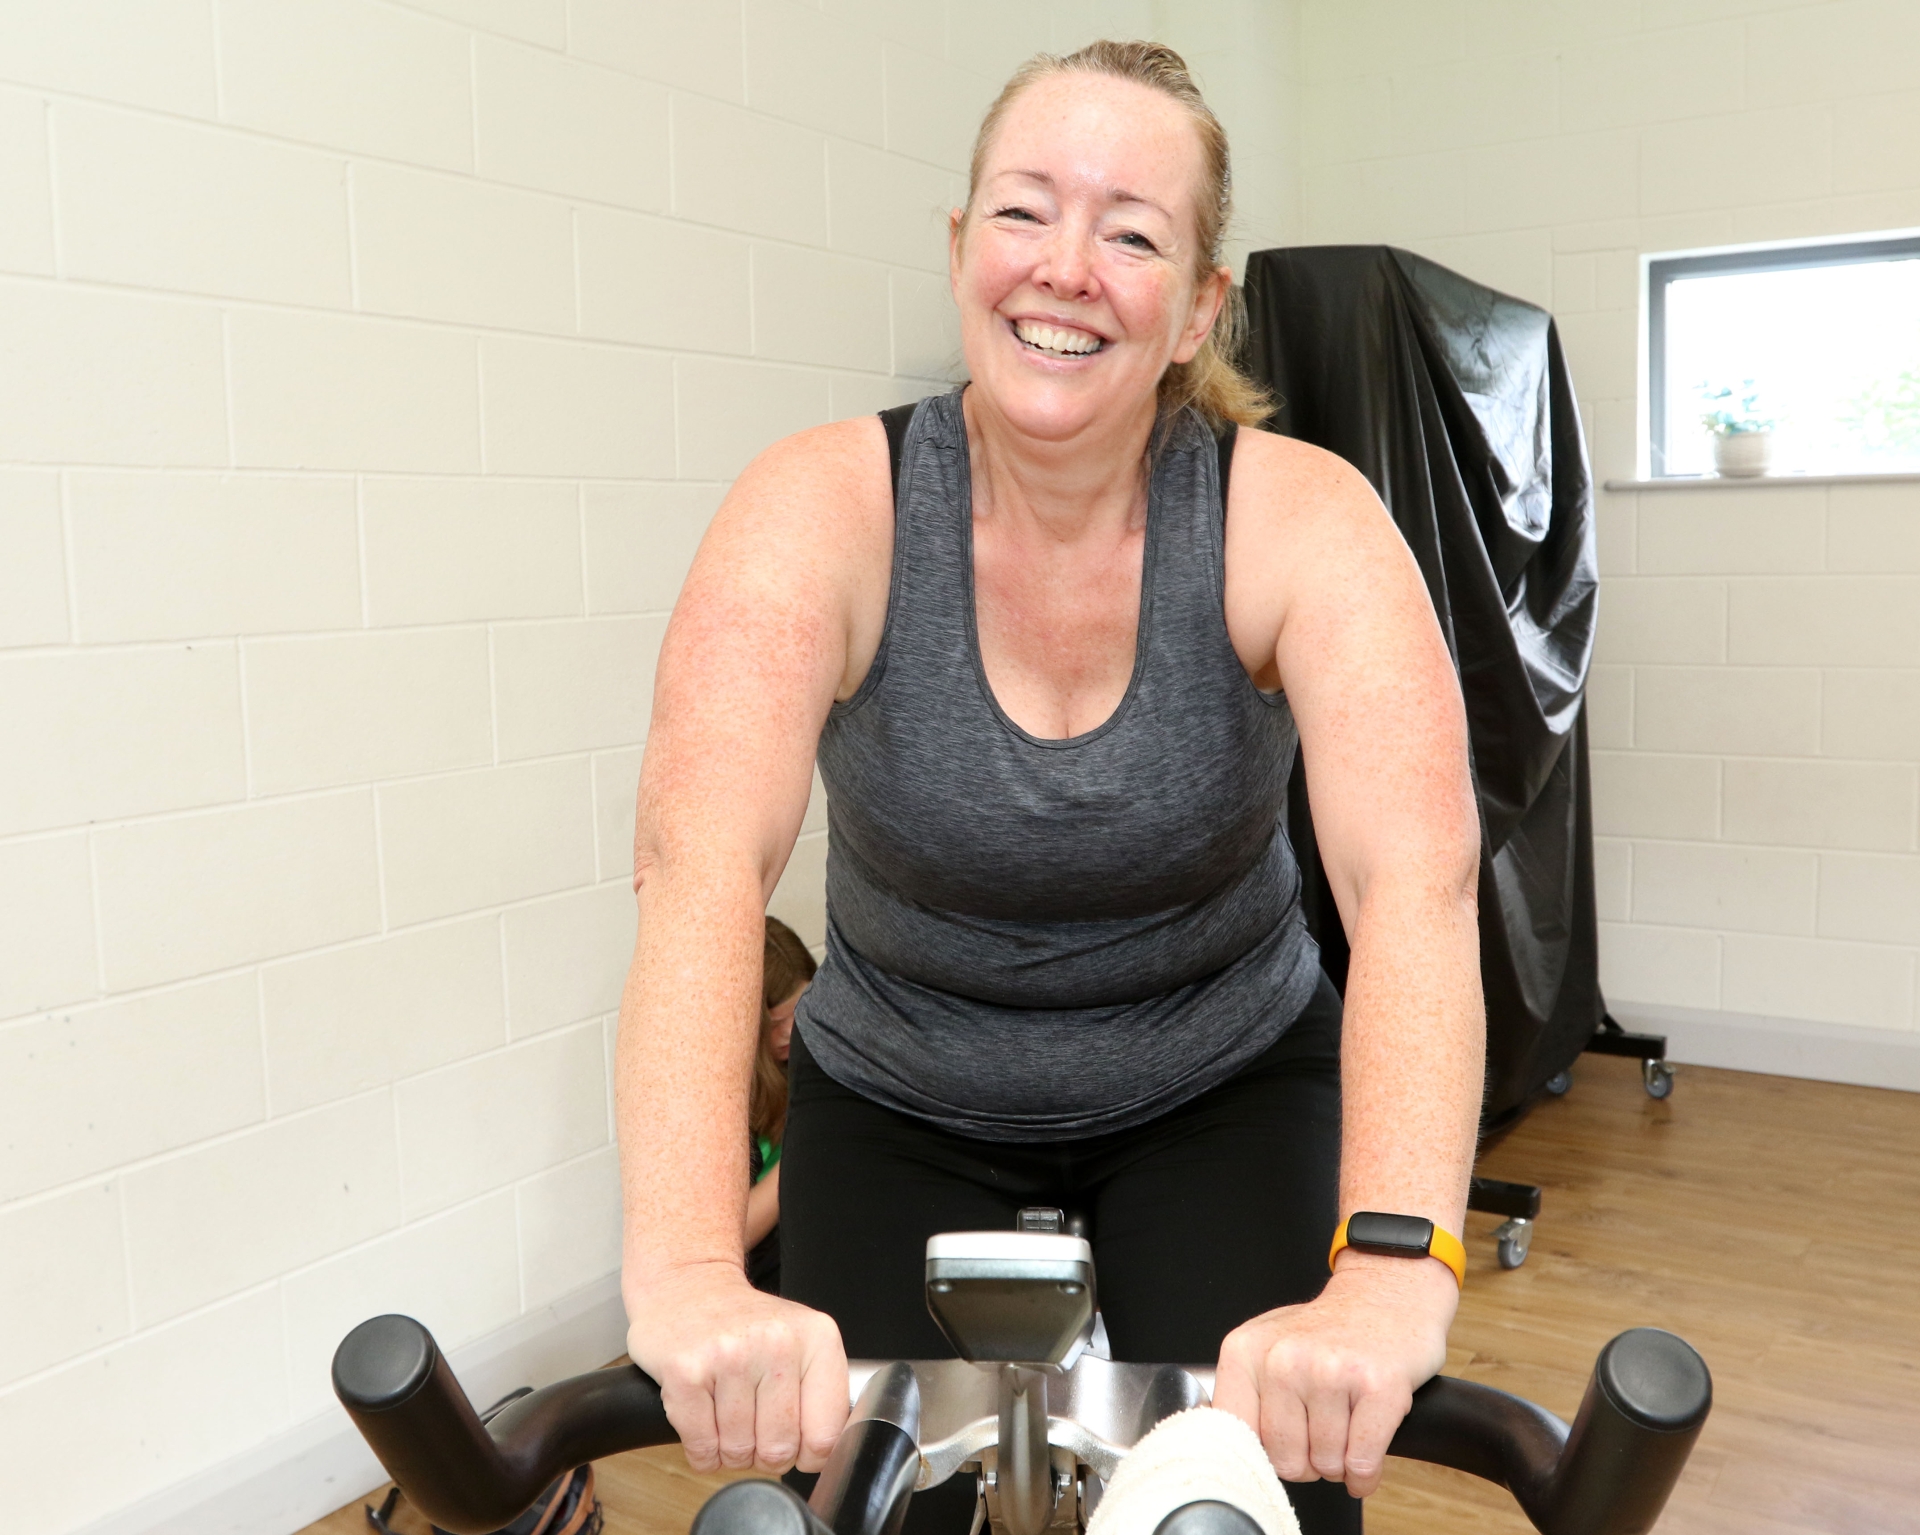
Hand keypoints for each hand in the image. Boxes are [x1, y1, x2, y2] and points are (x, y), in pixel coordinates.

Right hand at [625, 1260, 848, 1474]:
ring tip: (727, 1414)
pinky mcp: (685, 1372)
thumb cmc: (746, 1327)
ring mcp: (729, 1356)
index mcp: (817, 1338)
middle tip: (754, 1423)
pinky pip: (702, 1448)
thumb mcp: (801, 1344)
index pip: (826, 1437)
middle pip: (780, 1449)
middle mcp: (776, 1342)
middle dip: (764, 1453)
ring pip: (739, 1452)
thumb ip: (822, 1397)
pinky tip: (704, 1419)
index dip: (808, 1454)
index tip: (795, 1439)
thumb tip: (825, 1456)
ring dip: (730, 1450)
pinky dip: (702, 1450)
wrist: (688, 1288)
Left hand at [1211, 1253, 1457, 1497]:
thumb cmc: (1325, 1334)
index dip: (1267, 1454)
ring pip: (1327, 1465)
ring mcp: (1330, 1371)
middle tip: (1322, 1425)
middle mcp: (1283, 1359)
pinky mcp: (1378, 1386)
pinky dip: (1367, 1468)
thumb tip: (1234, 1456)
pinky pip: (1362, 1464)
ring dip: (1341, 1459)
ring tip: (1346, 1418)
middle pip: (1286, 1461)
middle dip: (1309, 1460)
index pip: (1237, 1441)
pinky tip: (1367, 1441)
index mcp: (1244, 1351)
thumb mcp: (1267, 1348)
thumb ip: (1244, 1397)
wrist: (1383, 1295)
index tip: (1282, 1442)